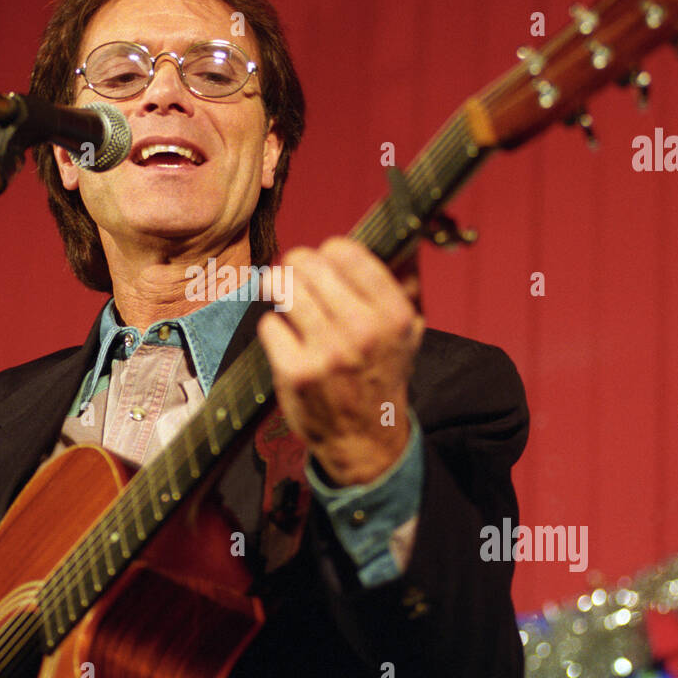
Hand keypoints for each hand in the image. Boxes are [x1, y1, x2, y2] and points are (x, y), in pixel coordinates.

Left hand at [257, 237, 424, 485]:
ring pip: (283, 287)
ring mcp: (326, 352)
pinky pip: (269, 324)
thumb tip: (398, 238)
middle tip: (295, 273)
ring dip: (278, 287)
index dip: (330, 251)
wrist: (365, 438)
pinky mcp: (295, 372)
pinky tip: (287, 339)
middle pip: (308, 265)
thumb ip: (403, 285)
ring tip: (281, 292)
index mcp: (394, 314)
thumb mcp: (408, 332)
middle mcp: (362, 330)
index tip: (325, 258)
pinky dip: (273, 328)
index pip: (348, 253)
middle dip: (297, 265)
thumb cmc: (381, 375)